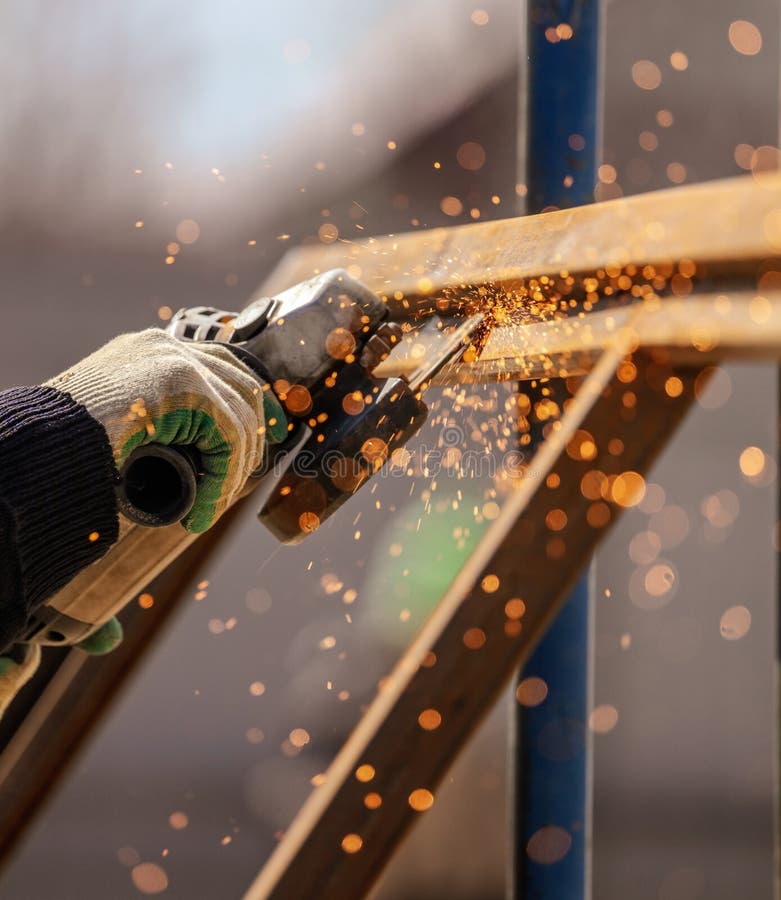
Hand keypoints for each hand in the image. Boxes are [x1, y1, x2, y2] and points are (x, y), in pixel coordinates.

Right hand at [48, 329, 286, 531]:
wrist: (40, 452)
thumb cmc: (73, 451)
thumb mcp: (128, 429)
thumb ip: (164, 427)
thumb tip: (200, 460)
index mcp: (152, 352)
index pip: (224, 364)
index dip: (254, 399)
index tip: (271, 432)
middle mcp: (165, 347)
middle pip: (240, 384)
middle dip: (255, 433)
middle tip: (244, 477)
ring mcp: (173, 359)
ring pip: (237, 416)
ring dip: (233, 469)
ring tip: (212, 506)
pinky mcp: (180, 383)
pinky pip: (227, 435)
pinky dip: (223, 478)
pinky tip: (204, 509)